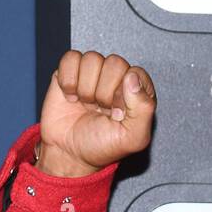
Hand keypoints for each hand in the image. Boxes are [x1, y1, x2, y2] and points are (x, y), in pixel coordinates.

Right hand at [37, 49, 156, 175]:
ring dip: (86, 89)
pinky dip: (68, 81)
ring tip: (87, 106)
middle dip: (104, 93)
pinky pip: (71, 58)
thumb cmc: (103, 146)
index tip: (117, 115)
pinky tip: (71, 97)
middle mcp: (118, 78)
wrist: (70, 153)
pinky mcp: (71, 71)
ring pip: (92, 59)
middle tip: (101, 112)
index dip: (124, 94)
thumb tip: (132, 76)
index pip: (136, 73)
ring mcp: (94, 73)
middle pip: (115, 63)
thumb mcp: (133, 138)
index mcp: (138, 92)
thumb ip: (143, 109)